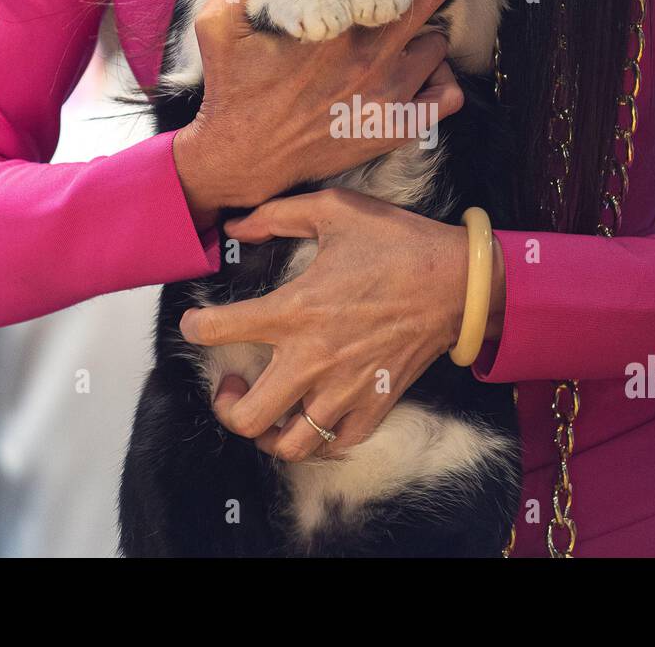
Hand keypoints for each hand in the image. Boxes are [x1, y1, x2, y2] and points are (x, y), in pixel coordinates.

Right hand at [173, 0, 464, 227]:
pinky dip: (443, 82)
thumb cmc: (233, 90)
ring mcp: (388, 97)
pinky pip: (447, 98)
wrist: (242, 157)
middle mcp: (370, 59)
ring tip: (408, 34)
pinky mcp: (394, 130)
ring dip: (427, 36)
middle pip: (432, 0)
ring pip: (438, 48)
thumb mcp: (218, 27)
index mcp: (335, 27)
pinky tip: (424, 75)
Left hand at [179, 188, 505, 461]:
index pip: (218, 331)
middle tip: (231, 383)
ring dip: (268, 432)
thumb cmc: (398, 244)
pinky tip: (310, 416)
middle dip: (226, 405)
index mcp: (295, 310)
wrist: (459, 281)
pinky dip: (316, 439)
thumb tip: (237, 226)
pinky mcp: (375, 404)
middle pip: (247, 416)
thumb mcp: (335, 210)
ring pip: (288, 444)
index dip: (195, 327)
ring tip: (268, 409)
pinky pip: (334, 443)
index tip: (198, 324)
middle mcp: (313, 359)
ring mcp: (345, 389)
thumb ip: (277, 215)